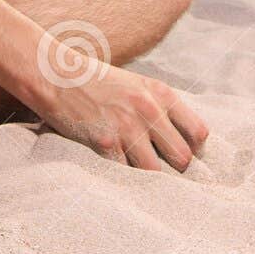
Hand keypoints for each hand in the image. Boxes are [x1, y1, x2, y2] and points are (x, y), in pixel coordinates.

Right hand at [28, 46, 207, 171]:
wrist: (55, 74)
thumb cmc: (96, 83)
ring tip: (135, 175)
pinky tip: (113, 172)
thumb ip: (159, 109)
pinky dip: (120, 179)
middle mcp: (149, 110)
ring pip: (155, 172)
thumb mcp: (135, 85)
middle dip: (172, 169)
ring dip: (146, 178)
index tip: (178, 156)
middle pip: (182, 158)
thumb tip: (182, 143)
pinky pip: (124, 174)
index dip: (191, 149)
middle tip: (156, 169)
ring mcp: (127, 127)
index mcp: (160, 94)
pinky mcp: (105, 142)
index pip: (198, 133)